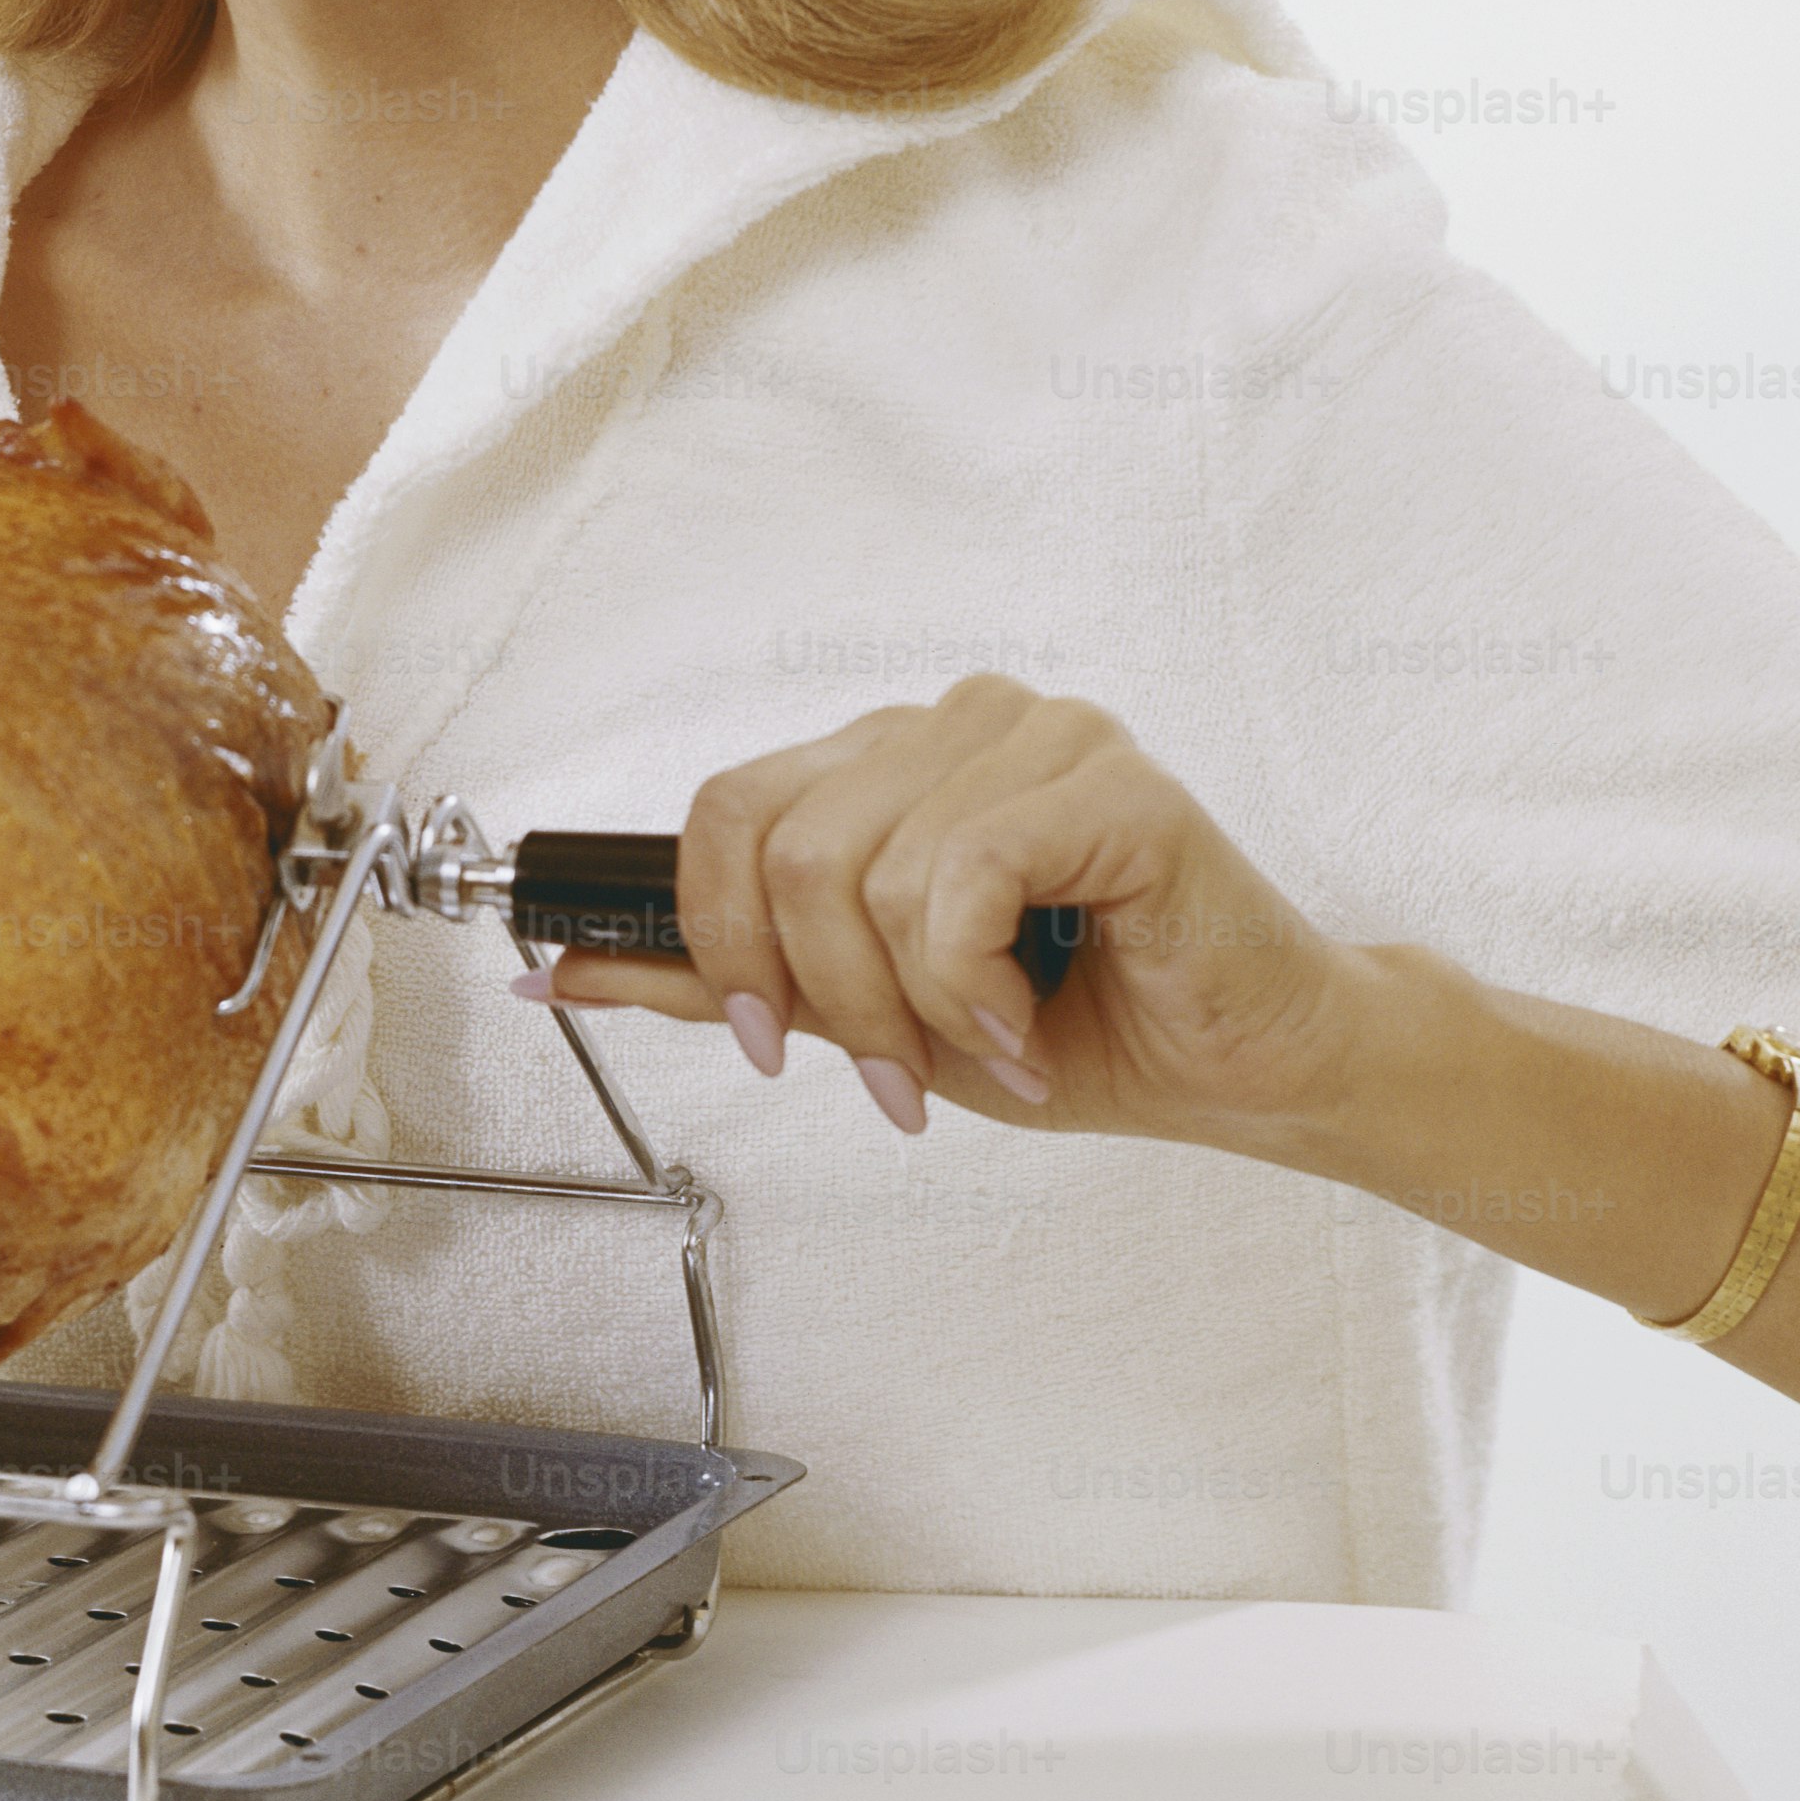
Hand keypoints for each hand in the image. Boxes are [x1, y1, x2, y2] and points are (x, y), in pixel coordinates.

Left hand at [520, 675, 1372, 1145]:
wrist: (1244, 1066)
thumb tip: (556, 965)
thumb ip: (725, 977)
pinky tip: (1032, 1016)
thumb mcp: (867, 1013)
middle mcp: (956, 723)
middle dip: (828, 994)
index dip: (720, 936)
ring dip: (923, 1006)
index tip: (769, 1040)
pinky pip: (964, 877)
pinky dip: (976, 981)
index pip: (730, 808)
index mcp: (893, 759)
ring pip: (871, 872)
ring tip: (998, 1043)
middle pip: (787, 845)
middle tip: (901, 1077)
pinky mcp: (1112, 781)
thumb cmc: (1079, 1027)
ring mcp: (1038, 734)